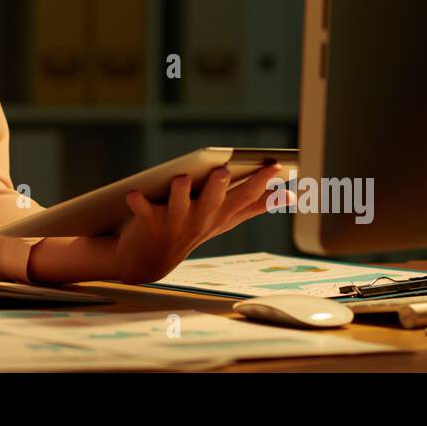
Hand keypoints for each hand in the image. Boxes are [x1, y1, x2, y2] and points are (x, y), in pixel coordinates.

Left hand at [112, 164, 293, 284]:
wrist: (149, 261)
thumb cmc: (192, 229)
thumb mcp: (224, 218)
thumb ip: (255, 205)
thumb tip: (292, 195)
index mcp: (220, 215)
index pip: (244, 197)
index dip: (261, 182)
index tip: (277, 165)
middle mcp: (201, 220)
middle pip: (213, 202)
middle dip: (219, 188)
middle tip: (224, 171)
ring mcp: (175, 224)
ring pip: (179, 206)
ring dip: (180, 193)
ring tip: (182, 178)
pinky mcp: (148, 224)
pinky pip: (143, 211)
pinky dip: (138, 202)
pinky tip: (133, 193)